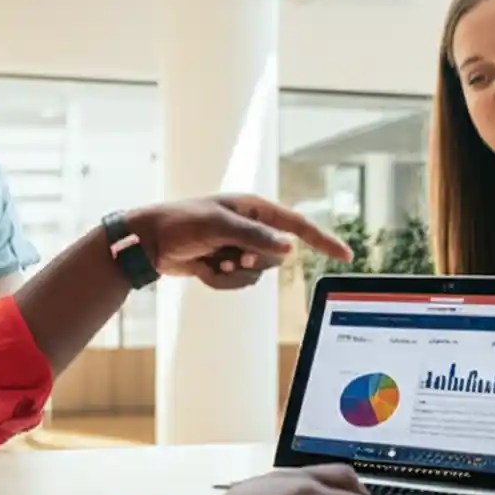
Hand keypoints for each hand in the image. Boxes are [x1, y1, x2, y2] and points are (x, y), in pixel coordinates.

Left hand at [127, 194, 352, 289]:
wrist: (149, 242)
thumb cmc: (181, 223)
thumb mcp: (219, 225)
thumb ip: (256, 236)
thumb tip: (289, 248)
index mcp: (255, 209)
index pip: (298, 225)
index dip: (323, 240)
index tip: (345, 255)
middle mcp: (252, 228)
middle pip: (276, 258)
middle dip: (253, 261)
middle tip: (228, 254)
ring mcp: (240, 248)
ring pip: (257, 275)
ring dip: (232, 274)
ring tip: (209, 260)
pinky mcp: (227, 265)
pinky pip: (238, 284)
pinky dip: (219, 282)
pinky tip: (202, 269)